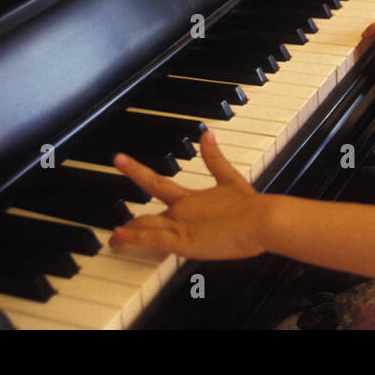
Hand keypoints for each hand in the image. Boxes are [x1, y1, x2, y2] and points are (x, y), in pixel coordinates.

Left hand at [108, 131, 267, 259]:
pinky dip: (133, 238)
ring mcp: (182, 227)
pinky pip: (153, 239)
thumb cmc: (251, 206)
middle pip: (148, 215)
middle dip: (131, 222)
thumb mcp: (230, 179)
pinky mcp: (185, 241)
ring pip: (147, 228)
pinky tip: (119, 238)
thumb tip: (207, 133)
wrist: (262, 220)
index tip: (118, 159)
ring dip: (128, 234)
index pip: (157, 182)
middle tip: (116, 230)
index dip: (136, 170)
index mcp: (190, 198)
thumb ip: (215, 158)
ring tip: (113, 240)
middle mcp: (181, 211)